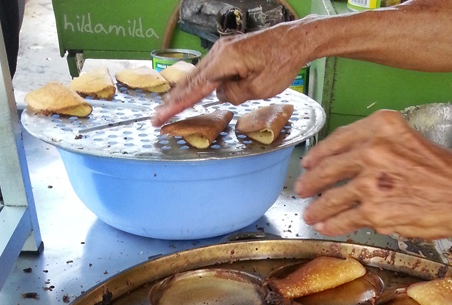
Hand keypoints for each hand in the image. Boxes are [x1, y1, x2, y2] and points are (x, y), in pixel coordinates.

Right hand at [153, 25, 305, 125]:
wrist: (294, 41)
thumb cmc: (281, 63)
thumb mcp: (259, 89)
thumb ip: (234, 95)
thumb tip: (221, 96)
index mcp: (224, 61)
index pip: (195, 88)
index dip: (176, 105)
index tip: (161, 116)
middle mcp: (219, 52)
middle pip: (190, 80)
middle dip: (173, 100)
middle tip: (157, 115)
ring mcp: (224, 49)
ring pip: (199, 74)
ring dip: (184, 91)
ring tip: (169, 106)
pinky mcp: (230, 51)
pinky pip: (210, 70)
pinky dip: (199, 83)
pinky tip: (192, 92)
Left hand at [295, 110, 451, 238]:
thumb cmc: (445, 170)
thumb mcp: (408, 140)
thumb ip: (379, 146)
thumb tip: (352, 166)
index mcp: (381, 127)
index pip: (339, 139)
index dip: (319, 154)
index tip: (309, 162)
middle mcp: (372, 150)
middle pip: (328, 168)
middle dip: (311, 182)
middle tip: (301, 189)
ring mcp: (371, 182)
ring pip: (332, 197)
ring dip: (317, 208)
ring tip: (309, 214)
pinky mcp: (374, 211)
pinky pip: (344, 219)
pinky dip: (332, 224)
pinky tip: (325, 226)